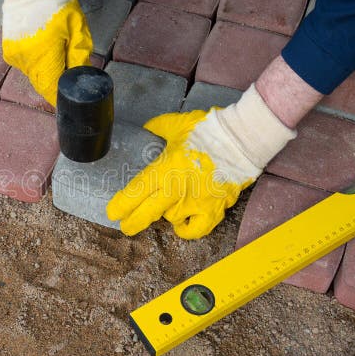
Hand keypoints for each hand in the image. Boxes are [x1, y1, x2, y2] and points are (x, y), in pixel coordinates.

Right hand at [0, 0, 92, 106]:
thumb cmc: (57, 3)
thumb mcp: (77, 29)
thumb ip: (79, 57)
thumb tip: (80, 78)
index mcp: (44, 54)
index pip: (52, 88)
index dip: (61, 97)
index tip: (70, 101)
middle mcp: (25, 59)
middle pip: (43, 84)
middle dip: (55, 84)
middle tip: (67, 75)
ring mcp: (14, 55)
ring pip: (34, 75)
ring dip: (46, 72)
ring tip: (55, 53)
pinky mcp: (8, 50)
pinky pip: (25, 65)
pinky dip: (36, 63)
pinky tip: (43, 47)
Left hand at [106, 85, 296, 239]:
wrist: (241, 139)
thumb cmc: (209, 130)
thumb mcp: (176, 124)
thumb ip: (157, 128)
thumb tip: (146, 129)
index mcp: (165, 169)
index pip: (136, 192)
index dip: (122, 205)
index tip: (113, 212)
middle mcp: (177, 190)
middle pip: (148, 213)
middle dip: (133, 222)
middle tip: (125, 227)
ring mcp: (195, 202)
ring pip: (171, 219)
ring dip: (165, 215)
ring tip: (164, 208)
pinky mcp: (213, 209)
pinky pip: (197, 230)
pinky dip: (188, 230)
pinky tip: (181, 226)